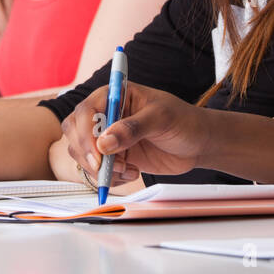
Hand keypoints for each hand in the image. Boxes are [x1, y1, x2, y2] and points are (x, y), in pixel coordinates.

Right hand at [61, 82, 211, 185]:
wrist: (198, 143)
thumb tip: (104, 142)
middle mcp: (107, 115)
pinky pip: (97, 170)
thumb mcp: (161, 118)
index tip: (98, 154)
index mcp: (115, 95)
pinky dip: (109, 177)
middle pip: (75, 132)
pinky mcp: (114, 156)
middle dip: (88, 154)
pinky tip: (132, 173)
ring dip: (100, 168)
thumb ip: (133, 128)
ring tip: (127, 169)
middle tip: (108, 167)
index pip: (86, 111)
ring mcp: (109, 137)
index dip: (85, 133)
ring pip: (82, 154)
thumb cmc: (184, 121)